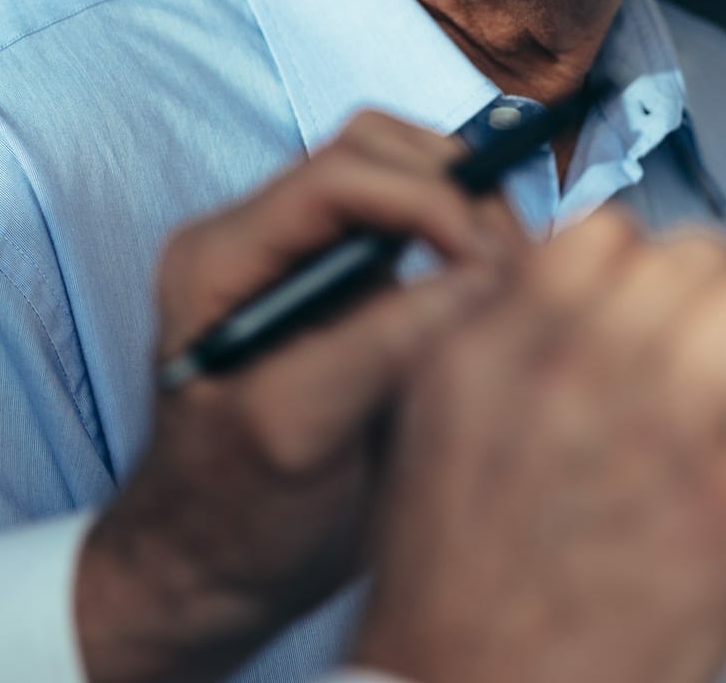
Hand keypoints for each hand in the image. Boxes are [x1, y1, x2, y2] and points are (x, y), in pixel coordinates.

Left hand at [74, 111, 528, 682]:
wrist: (208, 574)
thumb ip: (382, 344)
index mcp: (221, 256)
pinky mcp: (346, 289)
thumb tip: (483, 280)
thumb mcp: (295, 430)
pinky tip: (496, 304)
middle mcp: (259, 239)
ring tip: (514, 283)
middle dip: (457, 192)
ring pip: (404, 178)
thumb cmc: (227, 517)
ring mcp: (305, 260)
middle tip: (518, 266)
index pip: (341, 174)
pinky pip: (417, 232)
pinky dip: (468, 249)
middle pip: (377, 152)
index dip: (429, 200)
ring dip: (468, 214)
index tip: (493, 262)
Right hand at [350, 208, 725, 682]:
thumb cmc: (453, 609)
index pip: (600, 235)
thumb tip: (591, 305)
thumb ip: (500, 358)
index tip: (682, 307)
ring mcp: (654, 436)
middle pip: (698, 259)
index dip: (659, 265)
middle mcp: (569, 373)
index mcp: (488, 353)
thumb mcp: (431, 447)